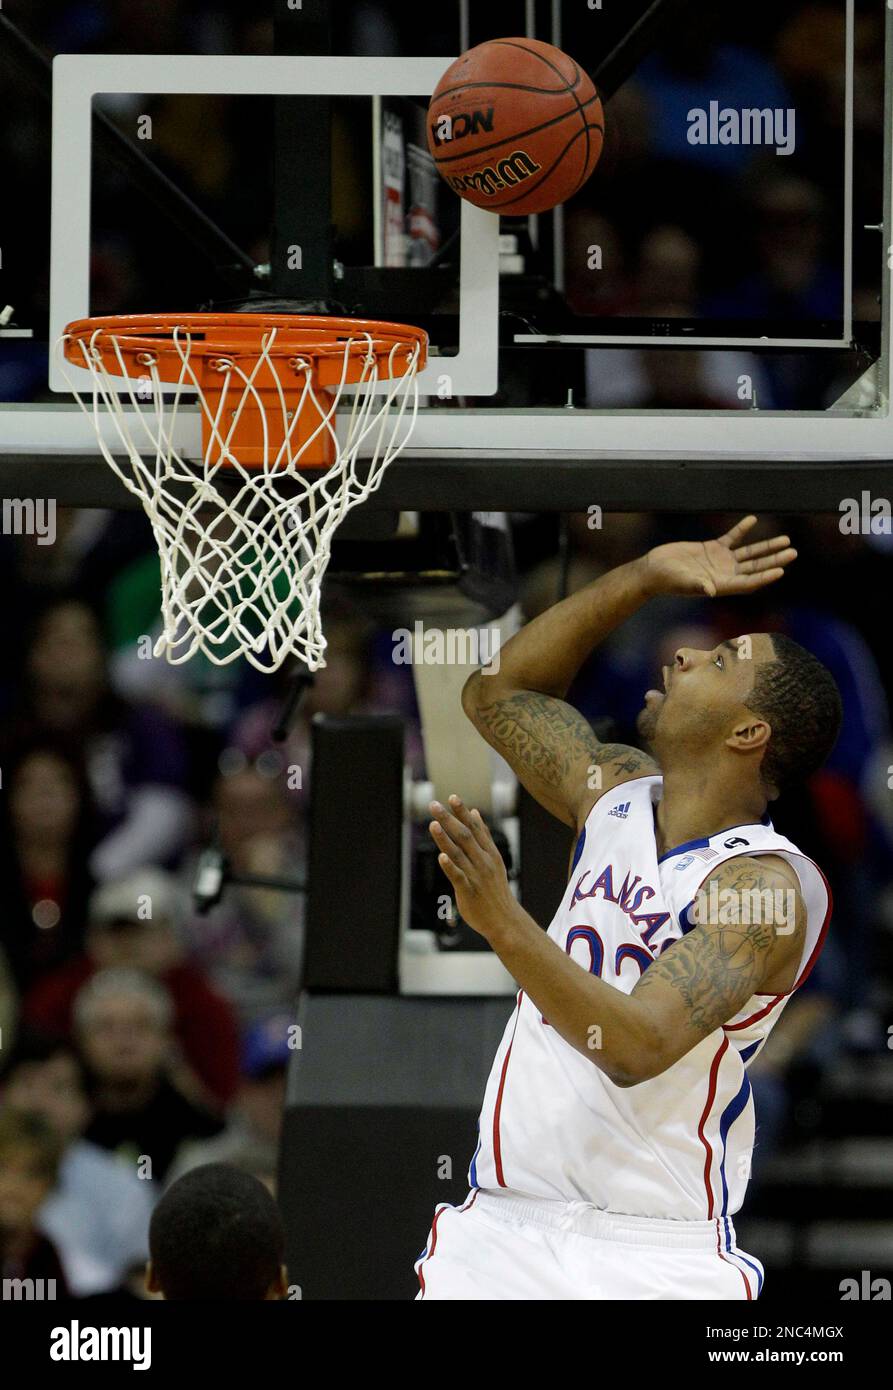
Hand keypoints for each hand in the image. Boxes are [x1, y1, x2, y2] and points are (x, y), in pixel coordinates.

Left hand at [429, 795, 519, 942]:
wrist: (505, 920)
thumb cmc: (495, 889)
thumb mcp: (493, 858)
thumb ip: (482, 836)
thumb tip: (475, 812)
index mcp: (489, 853)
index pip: (474, 828)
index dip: (463, 813)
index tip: (452, 797)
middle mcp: (483, 861)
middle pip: (464, 837)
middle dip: (449, 820)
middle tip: (434, 805)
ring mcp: (476, 876)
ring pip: (458, 854)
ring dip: (445, 839)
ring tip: (433, 824)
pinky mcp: (469, 891)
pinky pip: (459, 877)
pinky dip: (450, 866)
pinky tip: (441, 856)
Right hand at [641, 515, 796, 598]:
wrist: (654, 570)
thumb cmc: (667, 580)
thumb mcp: (683, 583)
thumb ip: (698, 586)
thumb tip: (710, 590)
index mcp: (722, 585)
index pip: (749, 582)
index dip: (765, 576)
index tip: (781, 570)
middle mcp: (725, 574)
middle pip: (756, 567)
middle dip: (774, 559)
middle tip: (793, 552)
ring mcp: (720, 561)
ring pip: (749, 553)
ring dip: (766, 547)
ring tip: (785, 540)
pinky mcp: (712, 548)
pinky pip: (732, 538)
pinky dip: (742, 529)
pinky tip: (752, 520)